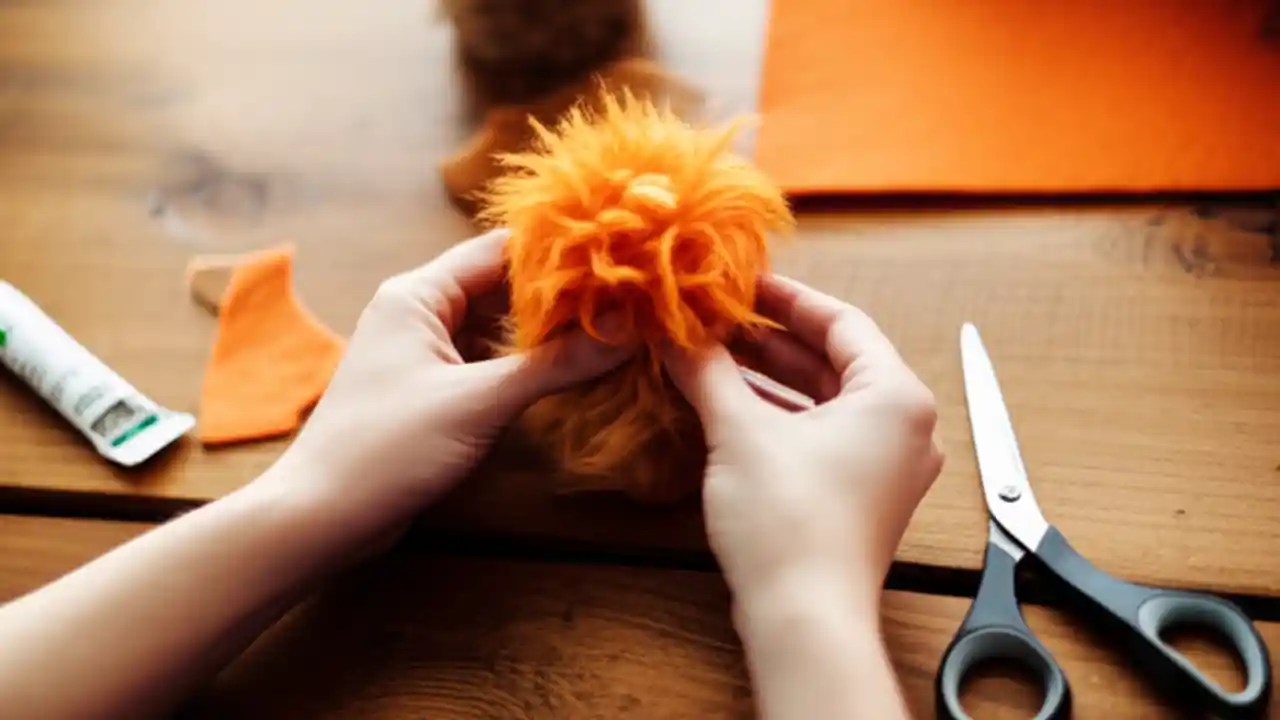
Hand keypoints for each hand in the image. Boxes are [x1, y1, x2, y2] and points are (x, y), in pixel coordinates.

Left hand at [270, 229, 633, 543]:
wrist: (321, 516)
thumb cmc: (387, 448)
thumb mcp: (479, 402)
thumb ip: (554, 365)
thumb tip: (626, 330)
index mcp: (418, 293)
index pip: (499, 250)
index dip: (557, 253)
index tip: (617, 262)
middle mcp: (417, 310)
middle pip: (500, 285)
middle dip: (556, 295)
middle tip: (624, 301)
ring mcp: (420, 350)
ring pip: (494, 324)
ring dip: (541, 331)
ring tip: (606, 331)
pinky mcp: (427, 388)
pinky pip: (483, 358)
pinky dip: (520, 362)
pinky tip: (562, 373)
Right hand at [664, 275, 942, 617]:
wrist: (804, 619)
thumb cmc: (789, 521)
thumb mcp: (740, 431)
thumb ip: (707, 371)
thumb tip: (675, 333)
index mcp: (896, 395)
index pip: (842, 321)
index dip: (785, 297)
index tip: (741, 281)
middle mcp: (905, 426)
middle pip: (834, 359)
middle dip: (770, 338)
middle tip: (716, 317)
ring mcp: (887, 465)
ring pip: (826, 399)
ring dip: (770, 376)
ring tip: (713, 353)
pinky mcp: (862, 497)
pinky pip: (822, 435)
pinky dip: (781, 415)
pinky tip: (730, 403)